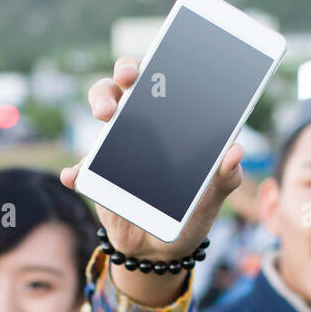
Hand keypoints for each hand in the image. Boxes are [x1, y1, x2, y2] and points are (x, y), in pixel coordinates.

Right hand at [59, 56, 243, 262]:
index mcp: (169, 125)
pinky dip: (76, 171)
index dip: (154, 65)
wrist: (163, 249)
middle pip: (123, 88)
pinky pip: (80, 170)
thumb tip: (235, 151)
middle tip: (128, 79)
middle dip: (122, 75)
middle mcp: (138, 129)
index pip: (160, 84)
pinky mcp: (95, 179)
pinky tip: (75, 174)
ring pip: (101, 113)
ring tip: (105, 115)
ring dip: (100, 103)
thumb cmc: (191, 213)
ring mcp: (113, 151)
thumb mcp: (213, 197)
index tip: (155, 62)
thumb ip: (226, 177)